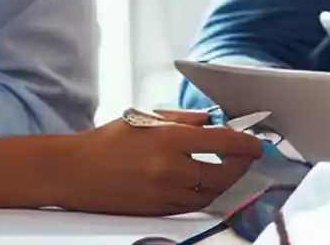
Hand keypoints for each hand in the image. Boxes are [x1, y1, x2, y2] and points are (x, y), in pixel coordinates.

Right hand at [55, 117, 263, 215]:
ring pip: (210, 193)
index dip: (245, 143)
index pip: (221, 142)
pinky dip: (205, 194)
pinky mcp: (157, 210)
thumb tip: (212, 121)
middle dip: (241, 165)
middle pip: (222, 174)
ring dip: (225, 181)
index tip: (256, 144)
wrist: (73, 172)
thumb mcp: (145, 118)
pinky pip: (192, 205)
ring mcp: (163, 193)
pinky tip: (206, 182)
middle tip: (247, 157)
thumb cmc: (107, 141)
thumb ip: (183, 119)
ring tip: (230, 168)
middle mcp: (169, 169)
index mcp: (168, 140)